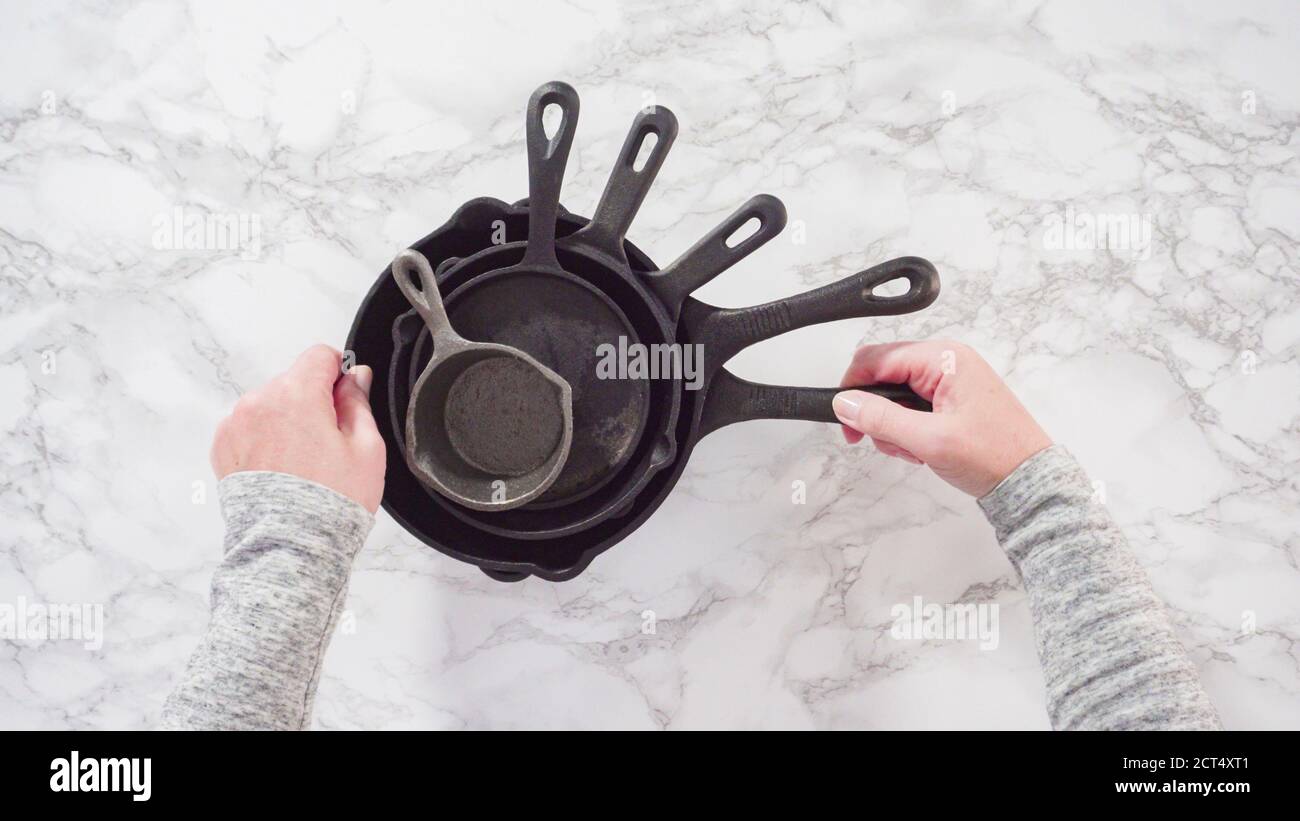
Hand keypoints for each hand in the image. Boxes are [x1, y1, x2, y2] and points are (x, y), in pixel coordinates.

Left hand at [211, 345, 386, 511]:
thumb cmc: (330, 502)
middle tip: (329, 444)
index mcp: (296, 395)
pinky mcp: (223, 447)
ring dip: (288, 420)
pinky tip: (283, 468)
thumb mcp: (366, 448)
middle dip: (313, 402)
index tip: (346, 398)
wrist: (289, 546)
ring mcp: (235, 424)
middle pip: (294, 381)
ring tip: (304, 462)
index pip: (320, 356)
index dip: (340, 374)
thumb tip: (355, 377)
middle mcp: (258, 402)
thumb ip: (359, 402)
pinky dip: (266, 439)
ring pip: (272, 404)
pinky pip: (251, 427)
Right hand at [832, 341, 1050, 496]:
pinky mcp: (951, 400)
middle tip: (884, 443)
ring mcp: (949, 381)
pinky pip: (912, 407)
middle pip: (884, 376)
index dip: (853, 389)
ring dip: (893, 427)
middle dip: (877, 413)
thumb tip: (845, 403)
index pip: (877, 359)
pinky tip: (922, 450)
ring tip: (913, 451)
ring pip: (895, 395)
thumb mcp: (930, 440)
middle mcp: (946, 362)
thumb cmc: (995, 455)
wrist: (1029, 481)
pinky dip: (908, 430)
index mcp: (943, 358)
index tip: (845, 421)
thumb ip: (881, 419)